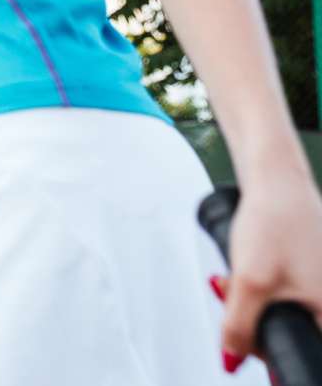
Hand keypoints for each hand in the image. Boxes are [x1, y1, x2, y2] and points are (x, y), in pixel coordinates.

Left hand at [213, 172, 321, 369]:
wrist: (276, 180)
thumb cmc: (274, 223)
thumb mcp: (249, 281)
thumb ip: (240, 327)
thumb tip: (232, 361)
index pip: (301, 354)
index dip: (269, 351)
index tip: (247, 335)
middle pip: (286, 332)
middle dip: (250, 320)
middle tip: (229, 292)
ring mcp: (320, 285)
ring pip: (278, 311)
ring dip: (248, 301)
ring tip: (230, 278)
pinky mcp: (310, 272)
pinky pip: (281, 293)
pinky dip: (256, 286)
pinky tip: (241, 270)